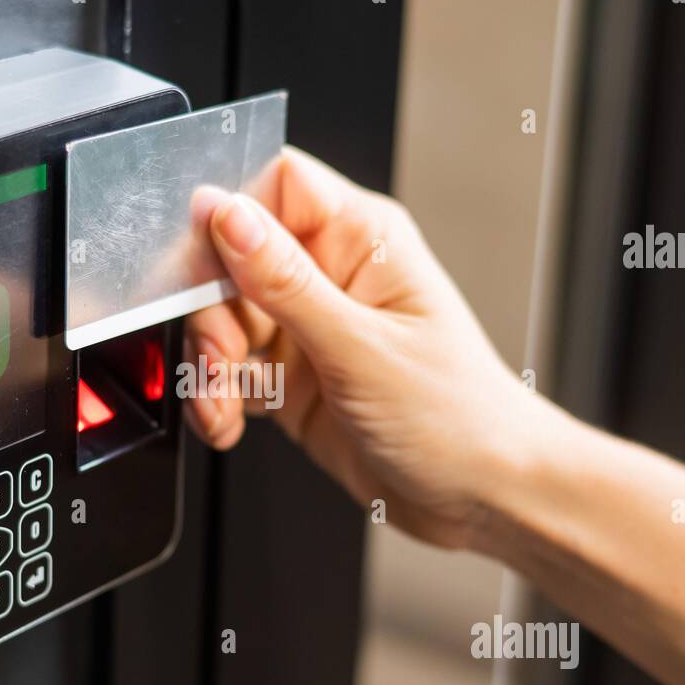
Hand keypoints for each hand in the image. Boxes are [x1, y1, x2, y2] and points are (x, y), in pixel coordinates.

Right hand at [185, 147, 541, 548]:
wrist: (483, 497)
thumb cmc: (459, 417)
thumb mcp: (360, 348)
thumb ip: (284, 282)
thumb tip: (225, 214)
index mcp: (363, 239)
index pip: (275, 186)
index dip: (227, 217)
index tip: (202, 267)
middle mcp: (332, 276)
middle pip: (231, 260)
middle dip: (211, 314)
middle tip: (222, 358)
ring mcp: (310, 328)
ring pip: (222, 320)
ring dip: (209, 366)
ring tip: (223, 404)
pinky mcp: (294, 377)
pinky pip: (231, 371)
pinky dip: (218, 398)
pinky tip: (229, 421)